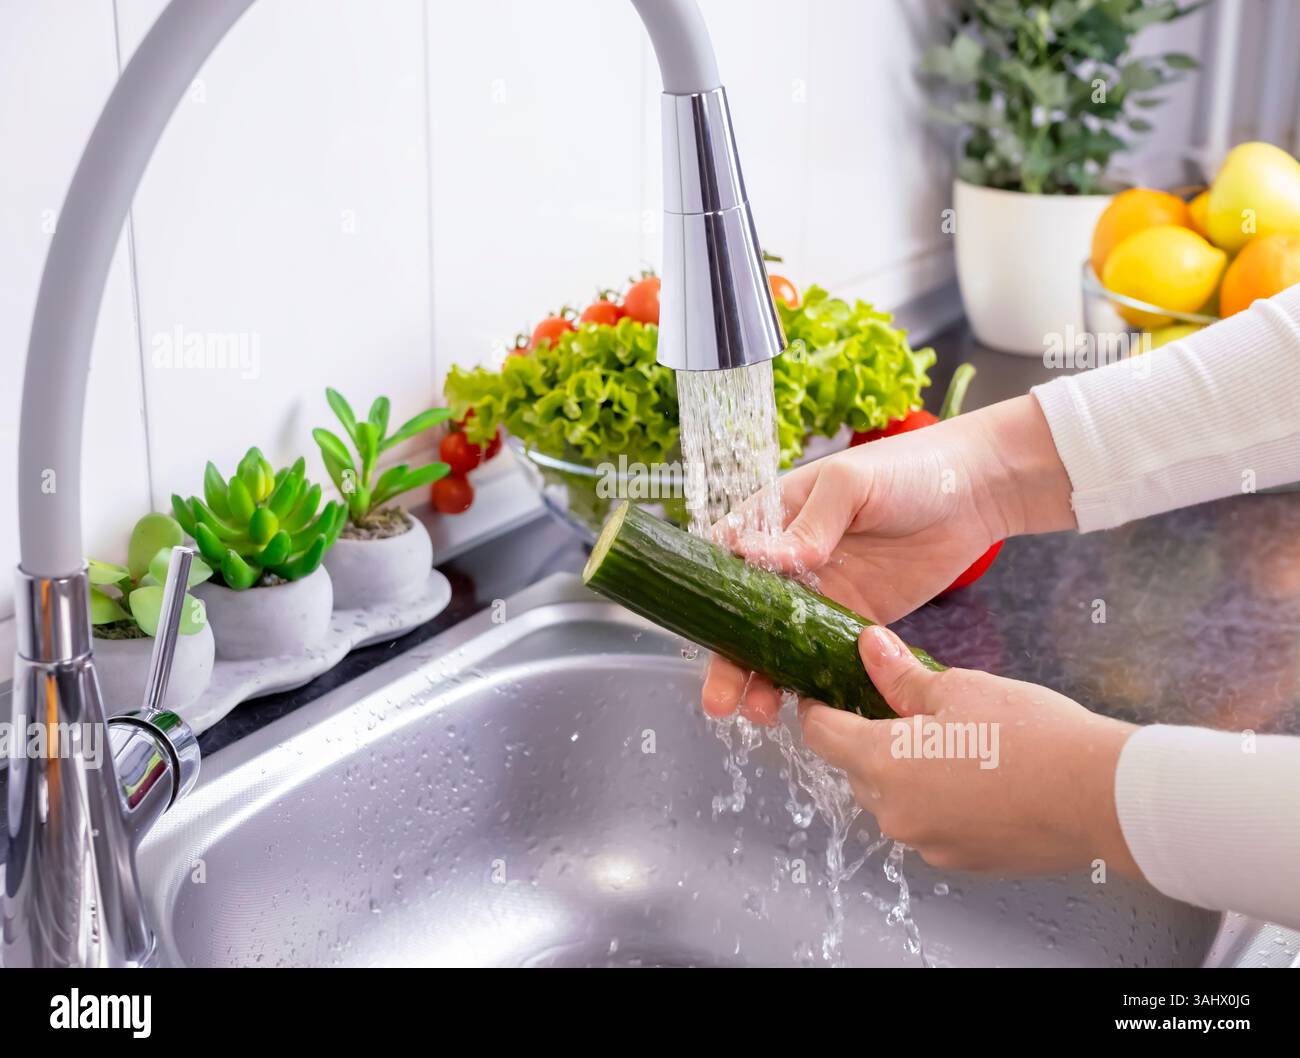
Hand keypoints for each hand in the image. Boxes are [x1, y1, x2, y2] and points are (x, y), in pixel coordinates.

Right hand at [702, 394, 1074, 723]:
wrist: (977, 492)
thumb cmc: (910, 468)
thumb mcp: (851, 484)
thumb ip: (808, 524)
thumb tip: (758, 557)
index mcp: (776, 518)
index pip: (726, 558)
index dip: (707, 596)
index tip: (699, 633)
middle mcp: (790, 561)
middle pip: (745, 616)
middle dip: (728, 658)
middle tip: (721, 699)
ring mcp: (822, 595)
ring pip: (780, 646)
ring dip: (764, 679)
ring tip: (758, 713)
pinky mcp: (857, 621)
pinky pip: (825, 658)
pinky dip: (810, 684)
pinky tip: (801, 708)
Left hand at [800, 623, 1140, 877]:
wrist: (1098, 794)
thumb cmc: (1030, 734)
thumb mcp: (959, 687)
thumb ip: (901, 676)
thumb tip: (869, 647)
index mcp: (882, 763)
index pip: (821, 736)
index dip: (819, 709)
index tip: (826, 693)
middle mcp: (894, 812)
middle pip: (857, 770)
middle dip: (871, 740)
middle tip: (907, 711)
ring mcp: (927, 843)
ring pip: (895, 801)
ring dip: (908, 773)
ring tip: (953, 743)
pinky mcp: (961, 862)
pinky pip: (931, 825)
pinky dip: (940, 801)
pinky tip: (978, 778)